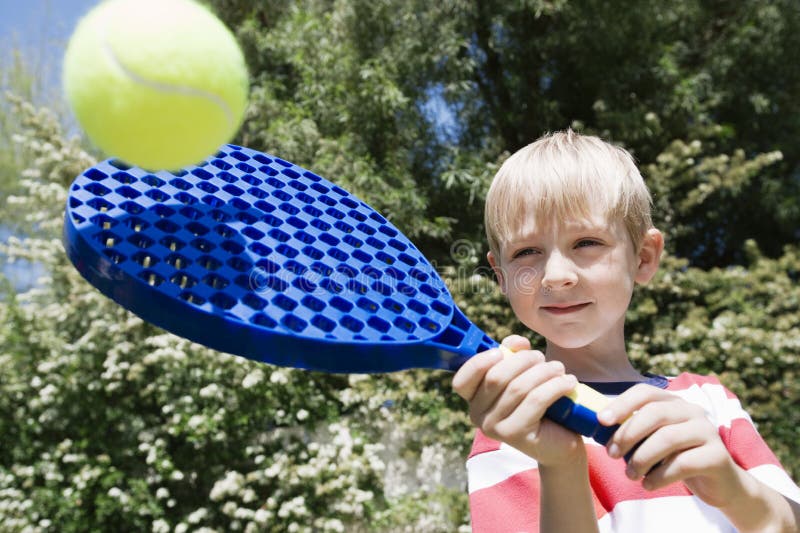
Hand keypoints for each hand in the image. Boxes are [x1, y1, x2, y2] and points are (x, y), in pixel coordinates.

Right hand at [452, 335, 584, 465]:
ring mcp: (495, 428)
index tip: (501, 352)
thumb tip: (516, 342)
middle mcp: (478, 415)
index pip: (462, 380)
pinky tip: (568, 382)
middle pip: (496, 377)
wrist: (559, 442)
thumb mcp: (522, 375)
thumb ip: (513, 354)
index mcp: (474, 399)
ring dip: (544, 372)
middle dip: (523, 360)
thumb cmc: (539, 404)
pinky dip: (555, 386)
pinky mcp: (516, 435)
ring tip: (559, 369)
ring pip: (518, 388)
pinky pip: (535, 401)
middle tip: (543, 359)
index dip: (478, 362)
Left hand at [599, 384, 742, 507]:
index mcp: (673, 402)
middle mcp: (692, 411)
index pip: (645, 392)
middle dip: (628, 433)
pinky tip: (647, 484)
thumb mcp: (654, 440)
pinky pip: (683, 464)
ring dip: (642, 458)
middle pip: (655, 413)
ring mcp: (707, 431)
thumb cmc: (677, 458)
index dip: (621, 404)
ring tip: (630, 474)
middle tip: (612, 454)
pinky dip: (659, 476)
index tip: (601, 420)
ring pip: (668, 438)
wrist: (720, 483)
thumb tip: (597, 427)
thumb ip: (634, 430)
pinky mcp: (717, 456)